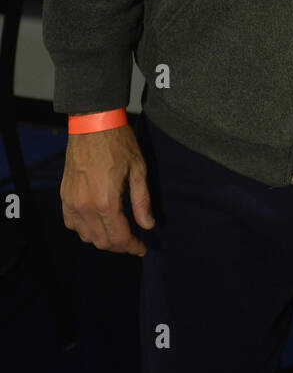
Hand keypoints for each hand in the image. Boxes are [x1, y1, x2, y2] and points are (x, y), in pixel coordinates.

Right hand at [61, 123, 154, 255]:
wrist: (92, 124)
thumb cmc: (118, 143)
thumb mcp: (138, 170)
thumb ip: (142, 201)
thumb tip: (148, 225)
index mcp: (106, 201)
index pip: (119, 236)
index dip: (132, 246)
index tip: (142, 248)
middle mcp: (85, 206)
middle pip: (101, 241)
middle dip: (119, 246)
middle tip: (133, 243)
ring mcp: (71, 201)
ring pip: (85, 235)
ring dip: (102, 240)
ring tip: (118, 235)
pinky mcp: (64, 195)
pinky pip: (71, 223)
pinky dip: (84, 230)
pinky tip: (97, 224)